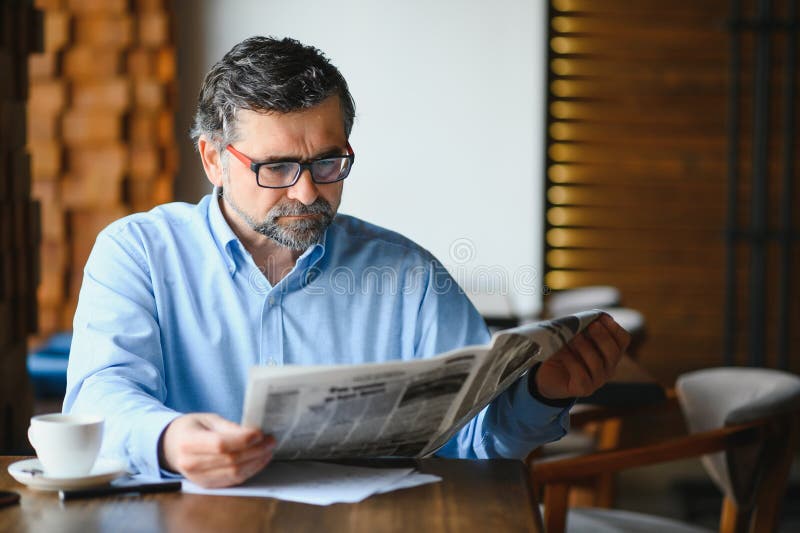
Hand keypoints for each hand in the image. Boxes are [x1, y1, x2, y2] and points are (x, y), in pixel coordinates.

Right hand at [159, 413, 274, 487]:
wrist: (172, 446)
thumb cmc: (192, 428)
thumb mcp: (208, 420)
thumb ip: (230, 427)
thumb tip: (253, 433)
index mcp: (187, 442)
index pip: (220, 444)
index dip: (243, 440)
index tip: (260, 433)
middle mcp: (189, 463)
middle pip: (230, 460)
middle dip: (255, 450)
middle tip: (270, 440)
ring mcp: (197, 477)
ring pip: (234, 473)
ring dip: (256, 462)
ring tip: (268, 450)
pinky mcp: (206, 485)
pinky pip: (233, 480)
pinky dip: (250, 471)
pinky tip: (259, 460)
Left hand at [534, 314, 630, 399]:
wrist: (545, 373)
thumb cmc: (562, 350)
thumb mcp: (573, 335)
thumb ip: (582, 326)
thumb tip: (590, 316)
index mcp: (610, 353)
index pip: (623, 340)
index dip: (614, 328)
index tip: (601, 317)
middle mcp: (608, 368)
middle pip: (614, 352)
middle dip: (602, 337)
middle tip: (590, 326)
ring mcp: (597, 380)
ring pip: (597, 364)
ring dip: (584, 347)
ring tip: (572, 338)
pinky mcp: (583, 389)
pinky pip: (582, 375)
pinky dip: (571, 361)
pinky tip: (562, 353)